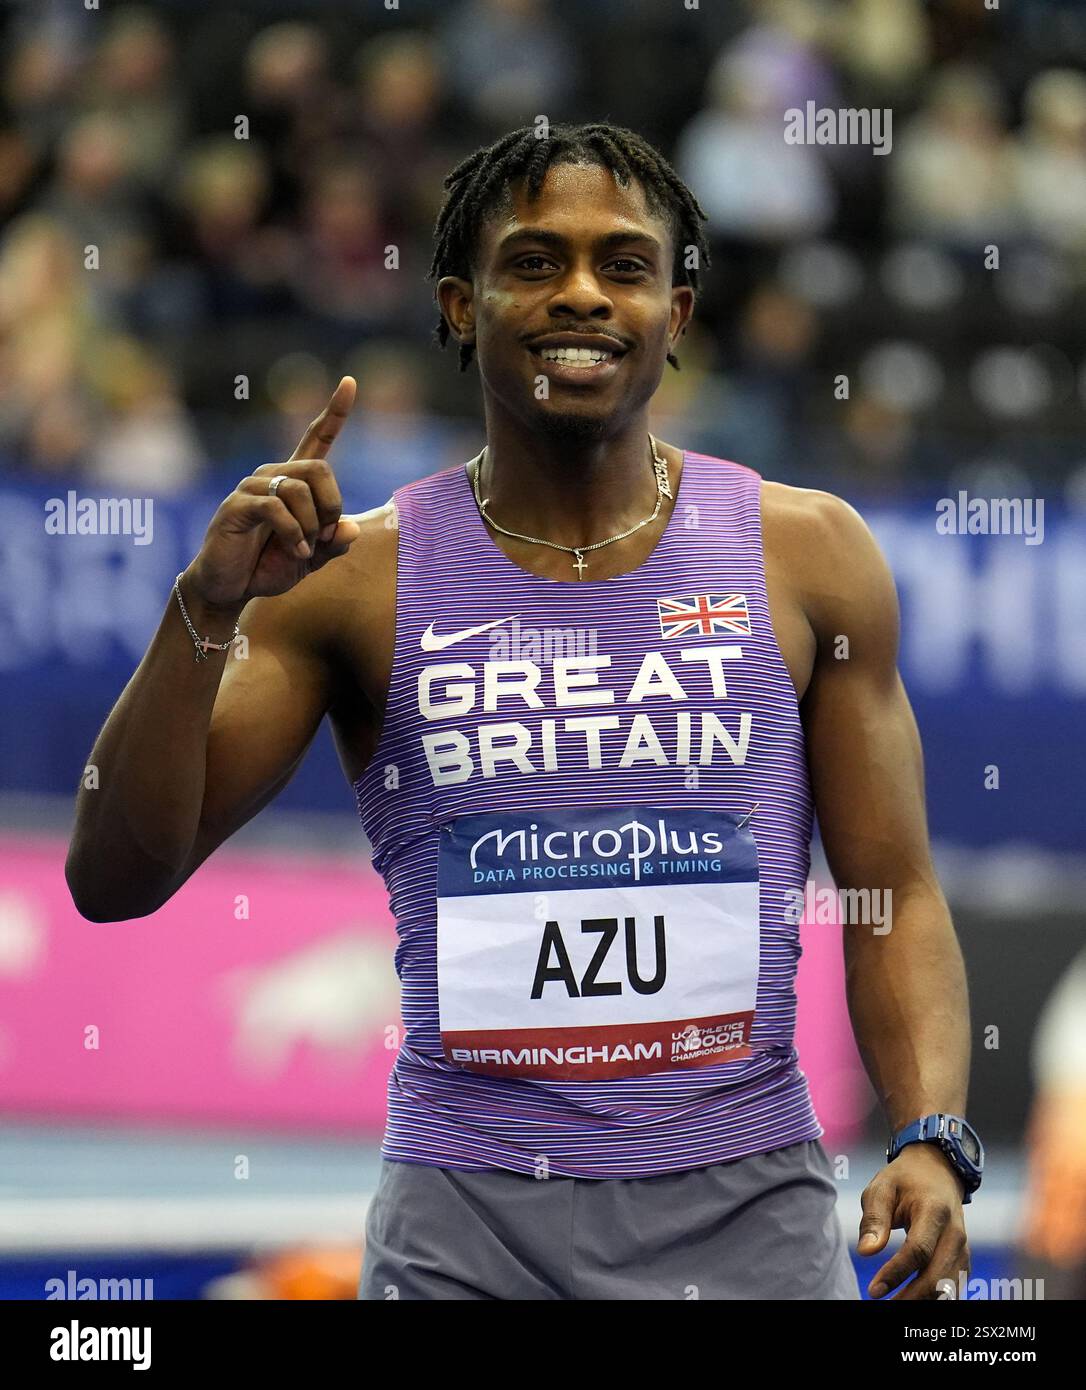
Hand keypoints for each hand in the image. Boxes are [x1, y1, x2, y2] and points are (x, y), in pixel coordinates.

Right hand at [185, 376, 361, 608]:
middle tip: (324, 536)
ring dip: (312, 526)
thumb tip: (350, 528)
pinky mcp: (237, 505)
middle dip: (331, 506)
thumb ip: (333, 544)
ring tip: (303, 550)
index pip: (317, 438)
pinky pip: (277, 507)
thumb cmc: (267, 568)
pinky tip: (295, 551)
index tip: (350, 382)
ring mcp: (252, 488)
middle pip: (319, 468)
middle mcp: (272, 476)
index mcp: (293, 482)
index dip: (335, 412)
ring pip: (300, 490)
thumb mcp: (311, 558)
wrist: (229, 588)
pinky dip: (294, 533)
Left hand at [857, 1144, 970, 1298]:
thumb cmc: (904, 1179)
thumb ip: (874, 1219)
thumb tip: (866, 1252)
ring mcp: (963, 1247)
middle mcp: (955, 1233)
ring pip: (948, 1286)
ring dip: (924, 1301)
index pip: (918, 1251)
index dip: (896, 1273)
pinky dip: (936, 1297)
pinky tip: (915, 1301)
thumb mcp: (882, 1187)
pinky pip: (953, 1285)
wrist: (937, 1169)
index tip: (874, 1291)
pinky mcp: (963, 1258)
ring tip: (897, 1305)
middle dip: (911, 1297)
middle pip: (937, 1276)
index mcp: (934, 1211)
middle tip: (885, 1305)